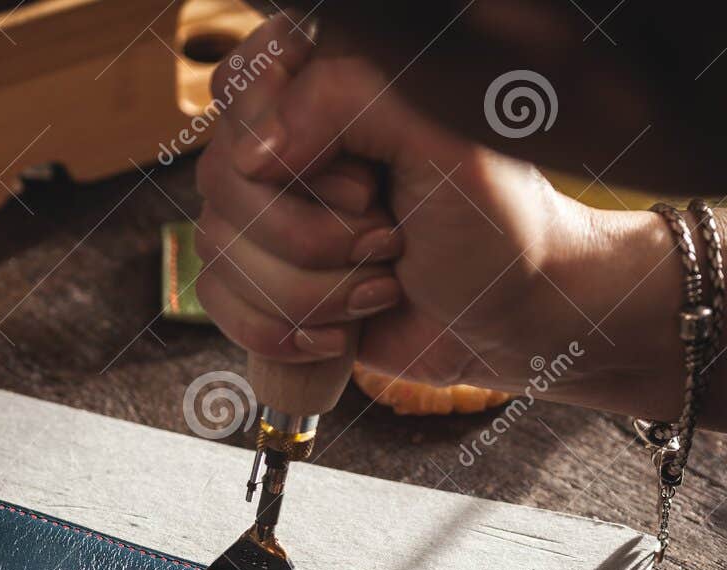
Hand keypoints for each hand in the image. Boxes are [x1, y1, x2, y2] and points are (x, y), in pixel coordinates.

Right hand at [193, 19, 629, 392]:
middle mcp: (288, 141)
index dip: (288, 144)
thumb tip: (254, 156)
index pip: (244, 81)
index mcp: (331, 81)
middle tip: (388, 237)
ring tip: (380, 284)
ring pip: (220, 248)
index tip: (364, 184)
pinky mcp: (258, 277)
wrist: (508, 320)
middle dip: (313, 234)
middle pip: (224, 177)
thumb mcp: (443, 139)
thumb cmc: (495, 226)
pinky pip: (218, 302)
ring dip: (312, 289)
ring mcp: (266, 212)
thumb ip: (351, 99)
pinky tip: (342, 327)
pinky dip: (284, 331)